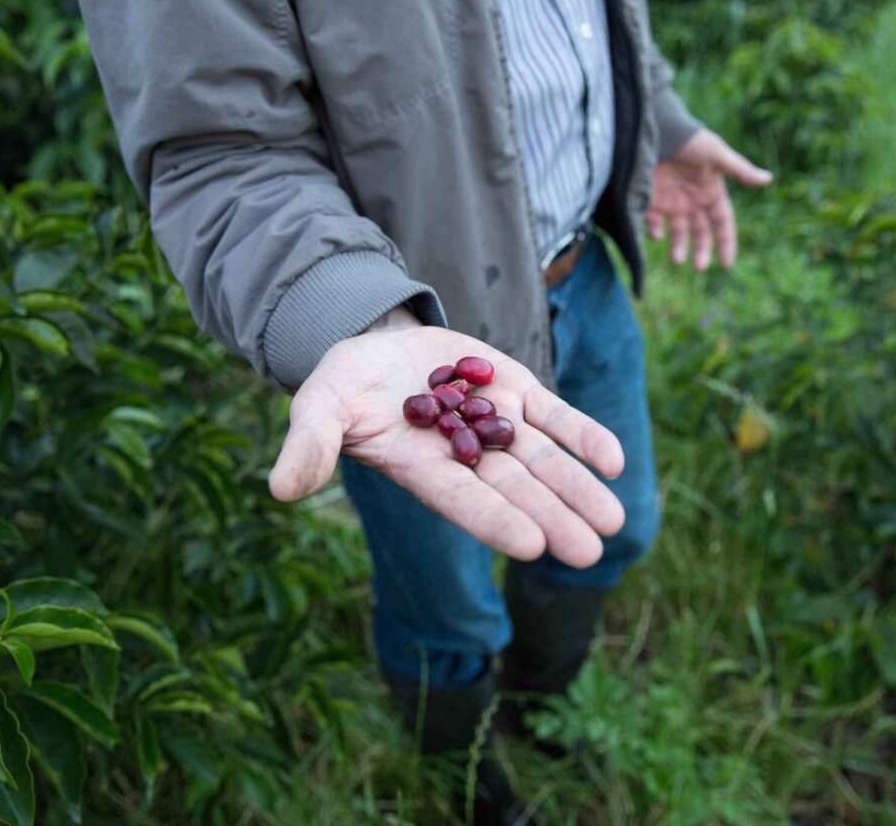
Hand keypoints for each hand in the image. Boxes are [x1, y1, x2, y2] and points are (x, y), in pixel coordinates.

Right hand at [268, 312, 625, 567]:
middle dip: (554, 518)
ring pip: (544, 462)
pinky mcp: (515, 392)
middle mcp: (465, 456)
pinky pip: (555, 418)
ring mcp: (495, 424)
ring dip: (578, 488)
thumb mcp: (318, 407)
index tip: (532, 547)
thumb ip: (309, 445)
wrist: (376, 343)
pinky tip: (614, 462)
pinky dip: (582, 436)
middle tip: (591, 552)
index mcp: (421, 469)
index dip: (496, 520)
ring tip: (615, 522)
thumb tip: (280, 490)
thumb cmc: (341, 387)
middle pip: (516, 491)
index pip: (462, 500)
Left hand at [645, 127, 771, 269]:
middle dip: (701, 251)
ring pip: (678, 232)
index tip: (726, 264)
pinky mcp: (651, 200)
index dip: (726, 243)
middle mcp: (693, 201)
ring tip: (678, 260)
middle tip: (699, 267)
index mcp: (712, 192)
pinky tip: (657, 235)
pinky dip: (654, 231)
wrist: (658, 129)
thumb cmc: (690, 140)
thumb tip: (767, 179)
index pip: (723, 223)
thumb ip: (739, 170)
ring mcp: (672, 202)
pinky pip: (653, 222)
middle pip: (701, 233)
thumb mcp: (716, 155)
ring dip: (678, 247)